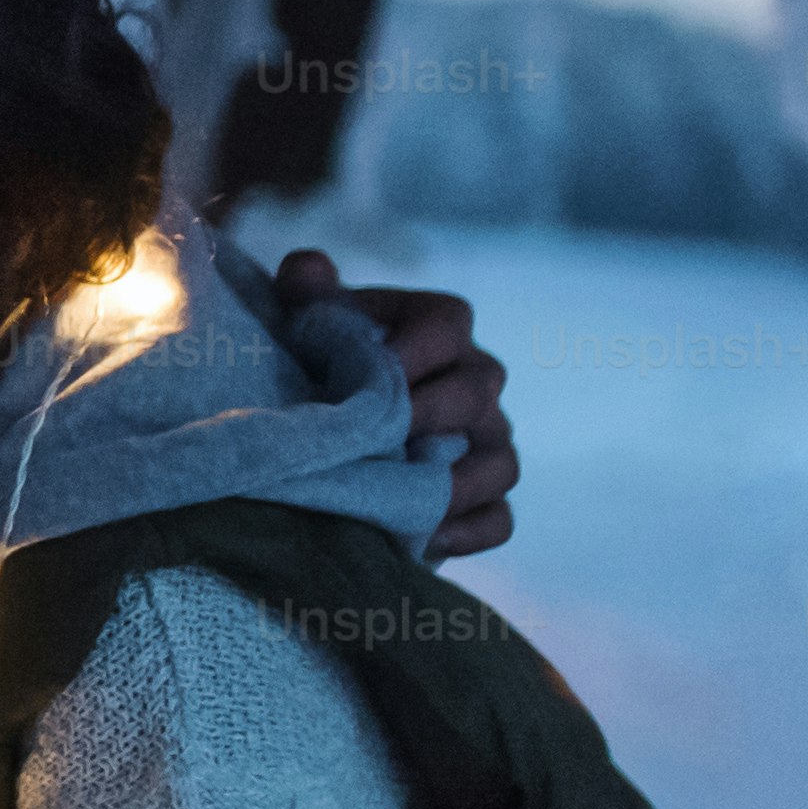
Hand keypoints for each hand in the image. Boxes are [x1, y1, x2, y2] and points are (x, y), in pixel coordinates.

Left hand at [279, 248, 516, 561]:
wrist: (328, 413)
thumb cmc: (322, 356)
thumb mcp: (308, 320)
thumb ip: (308, 292)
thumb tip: (307, 270)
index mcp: (438, 327)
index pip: (448, 323)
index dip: (413, 347)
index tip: (371, 373)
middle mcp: (476, 379)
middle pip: (477, 392)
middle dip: (427, 414)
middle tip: (377, 437)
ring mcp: (488, 441)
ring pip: (500, 463)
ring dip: (452, 483)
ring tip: (401, 496)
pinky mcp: (486, 497)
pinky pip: (499, 519)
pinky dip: (467, 530)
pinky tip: (422, 538)